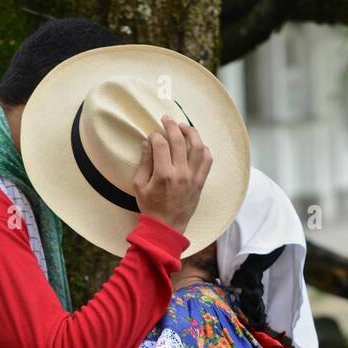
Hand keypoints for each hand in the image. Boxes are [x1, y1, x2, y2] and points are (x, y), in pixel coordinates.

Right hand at [132, 116, 212, 236]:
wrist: (167, 228)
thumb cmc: (150, 207)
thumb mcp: (140, 186)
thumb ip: (144, 162)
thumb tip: (147, 142)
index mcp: (163, 174)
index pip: (161, 144)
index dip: (155, 135)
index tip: (152, 136)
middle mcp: (181, 173)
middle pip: (179, 140)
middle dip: (171, 125)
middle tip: (166, 119)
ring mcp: (193, 177)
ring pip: (198, 146)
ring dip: (191, 132)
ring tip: (183, 127)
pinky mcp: (200, 182)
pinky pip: (207, 160)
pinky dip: (203, 148)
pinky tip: (196, 144)